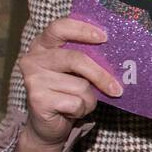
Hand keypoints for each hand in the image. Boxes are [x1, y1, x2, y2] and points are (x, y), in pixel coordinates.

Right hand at [15, 18, 122, 151]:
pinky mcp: (37, 99)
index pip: (60, 27)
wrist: (48, 125)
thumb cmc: (68, 92)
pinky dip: (81, 109)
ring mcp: (33, 78)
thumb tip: (119, 54)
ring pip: (80, 85)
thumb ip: (88, 58)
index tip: (105, 37)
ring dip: (88, 99)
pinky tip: (70, 111)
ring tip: (80, 102)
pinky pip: (75, 102)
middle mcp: (33, 58)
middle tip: (117, 89)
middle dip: (100, 74)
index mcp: (43, 44)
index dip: (82, 29)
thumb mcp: (77, 71)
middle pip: (75, 59)